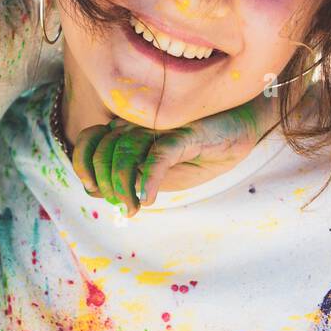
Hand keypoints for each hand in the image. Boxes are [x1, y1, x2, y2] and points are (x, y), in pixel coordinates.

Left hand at [71, 99, 269, 216]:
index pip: (90, 140)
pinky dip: (149, 178)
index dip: (85, 165)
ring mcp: (162, 127)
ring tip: (134, 207)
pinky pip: (158, 154)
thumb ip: (135, 174)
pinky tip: (148, 198)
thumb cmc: (204, 147)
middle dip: (106, 184)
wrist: (246, 126)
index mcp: (131, 128)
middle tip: (122, 205)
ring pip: (125, 153)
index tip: (95, 190)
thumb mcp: (166, 167)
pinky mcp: (185, 133)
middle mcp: (141, 123)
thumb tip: (101, 194)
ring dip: (124, 187)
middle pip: (102, 150)